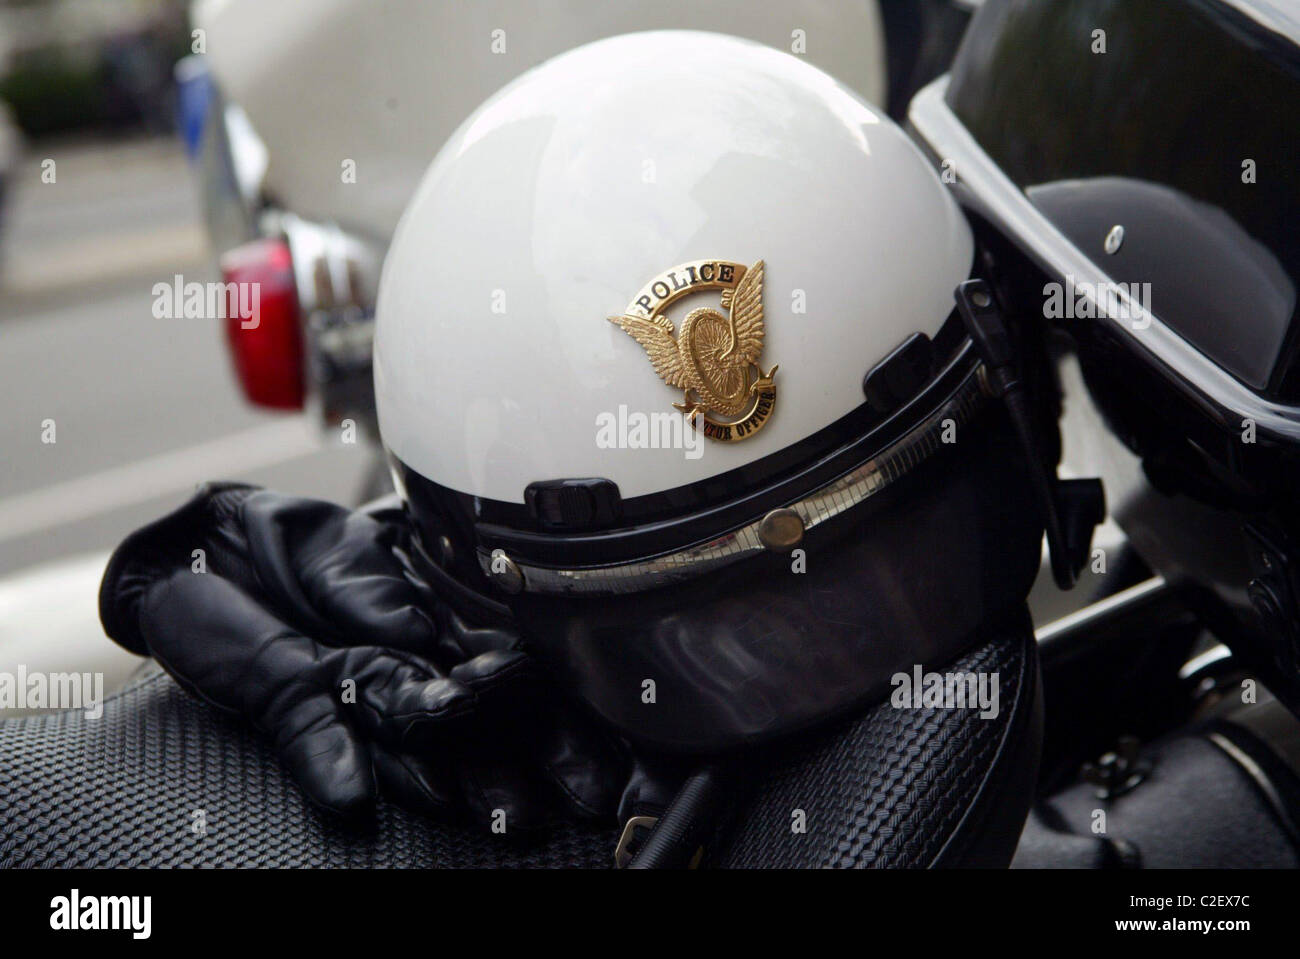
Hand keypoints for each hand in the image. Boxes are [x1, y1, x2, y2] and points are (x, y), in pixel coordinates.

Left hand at [99, 483, 625, 828]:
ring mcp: (352, 692)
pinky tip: (356, 798)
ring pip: (415, 743)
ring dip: (460, 779)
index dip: (546, 696)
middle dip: (529, 756)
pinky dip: (334, 765)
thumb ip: (371, 587)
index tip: (588, 727)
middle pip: (477, 718)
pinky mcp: (292, 705)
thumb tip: (416, 634)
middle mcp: (401, 665)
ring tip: (507, 812)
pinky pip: (317, 741)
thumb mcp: (333, 543)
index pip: (500, 662)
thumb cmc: (280, 540)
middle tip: (577, 793)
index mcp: (429, 619)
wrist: (196, 550)